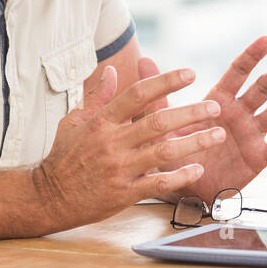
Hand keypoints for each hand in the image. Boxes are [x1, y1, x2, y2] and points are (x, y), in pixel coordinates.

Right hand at [34, 64, 226, 229]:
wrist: (48, 197)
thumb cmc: (63, 157)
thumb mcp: (74, 121)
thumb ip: (97, 96)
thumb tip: (111, 70)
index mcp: (101, 122)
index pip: (137, 94)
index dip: (165, 81)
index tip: (190, 73)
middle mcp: (112, 142)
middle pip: (157, 122)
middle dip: (190, 112)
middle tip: (215, 107)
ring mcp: (119, 169)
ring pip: (163, 152)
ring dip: (194, 142)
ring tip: (218, 134)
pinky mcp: (124, 193)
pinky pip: (158, 184)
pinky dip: (180, 177)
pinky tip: (199, 169)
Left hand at [139, 37, 266, 202]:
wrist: (182, 186)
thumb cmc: (174, 149)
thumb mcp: (162, 122)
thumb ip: (155, 93)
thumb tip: (142, 60)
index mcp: (219, 100)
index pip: (238, 73)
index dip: (251, 56)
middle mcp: (240, 113)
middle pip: (261, 89)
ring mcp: (252, 134)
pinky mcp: (259, 156)